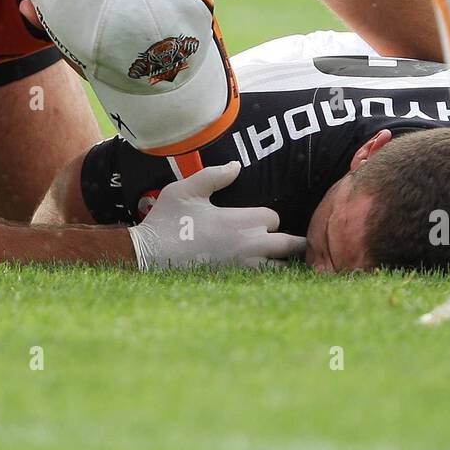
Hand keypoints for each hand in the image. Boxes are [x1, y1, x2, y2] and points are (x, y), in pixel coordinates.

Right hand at [129, 161, 305, 268]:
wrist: (149, 256)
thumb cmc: (167, 220)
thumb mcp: (186, 190)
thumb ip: (214, 176)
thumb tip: (236, 166)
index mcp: (238, 222)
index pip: (273, 218)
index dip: (268, 217)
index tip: (258, 219)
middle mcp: (246, 246)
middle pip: (288, 245)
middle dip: (293, 242)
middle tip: (300, 241)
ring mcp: (241, 268)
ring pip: (280, 269)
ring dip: (282, 262)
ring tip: (281, 259)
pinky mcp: (233, 283)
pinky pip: (264, 283)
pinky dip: (270, 279)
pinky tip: (266, 275)